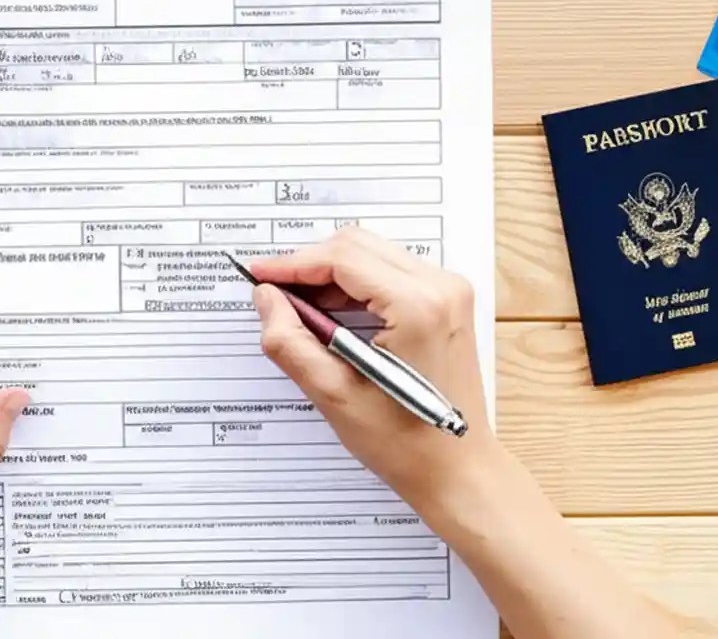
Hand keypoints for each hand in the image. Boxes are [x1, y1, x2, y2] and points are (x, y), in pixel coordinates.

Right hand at [249, 227, 489, 512]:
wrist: (459, 471)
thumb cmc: (407, 445)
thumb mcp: (334, 395)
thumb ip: (291, 341)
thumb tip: (266, 299)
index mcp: (417, 306)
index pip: (342, 258)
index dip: (292, 263)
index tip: (258, 274)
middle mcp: (440, 288)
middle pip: (358, 246)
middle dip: (310, 264)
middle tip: (273, 292)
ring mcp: (449, 293)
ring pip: (374, 254)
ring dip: (331, 273)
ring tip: (298, 307)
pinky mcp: (448, 303)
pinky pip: (392, 272)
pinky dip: (356, 284)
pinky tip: (332, 312)